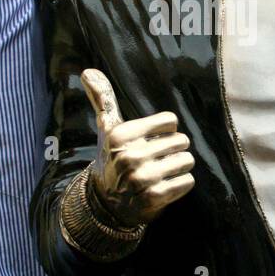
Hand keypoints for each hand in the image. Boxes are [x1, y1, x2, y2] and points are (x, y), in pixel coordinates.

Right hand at [81, 68, 194, 226]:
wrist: (106, 204)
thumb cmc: (113, 158)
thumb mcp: (107, 129)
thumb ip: (102, 99)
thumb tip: (87, 71)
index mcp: (121, 134)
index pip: (171, 121)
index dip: (165, 131)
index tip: (152, 140)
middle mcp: (129, 155)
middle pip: (182, 140)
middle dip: (174, 150)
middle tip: (158, 159)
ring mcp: (142, 178)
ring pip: (187, 161)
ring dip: (179, 167)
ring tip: (162, 172)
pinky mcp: (154, 198)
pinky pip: (187, 182)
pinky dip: (181, 184)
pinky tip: (165, 186)